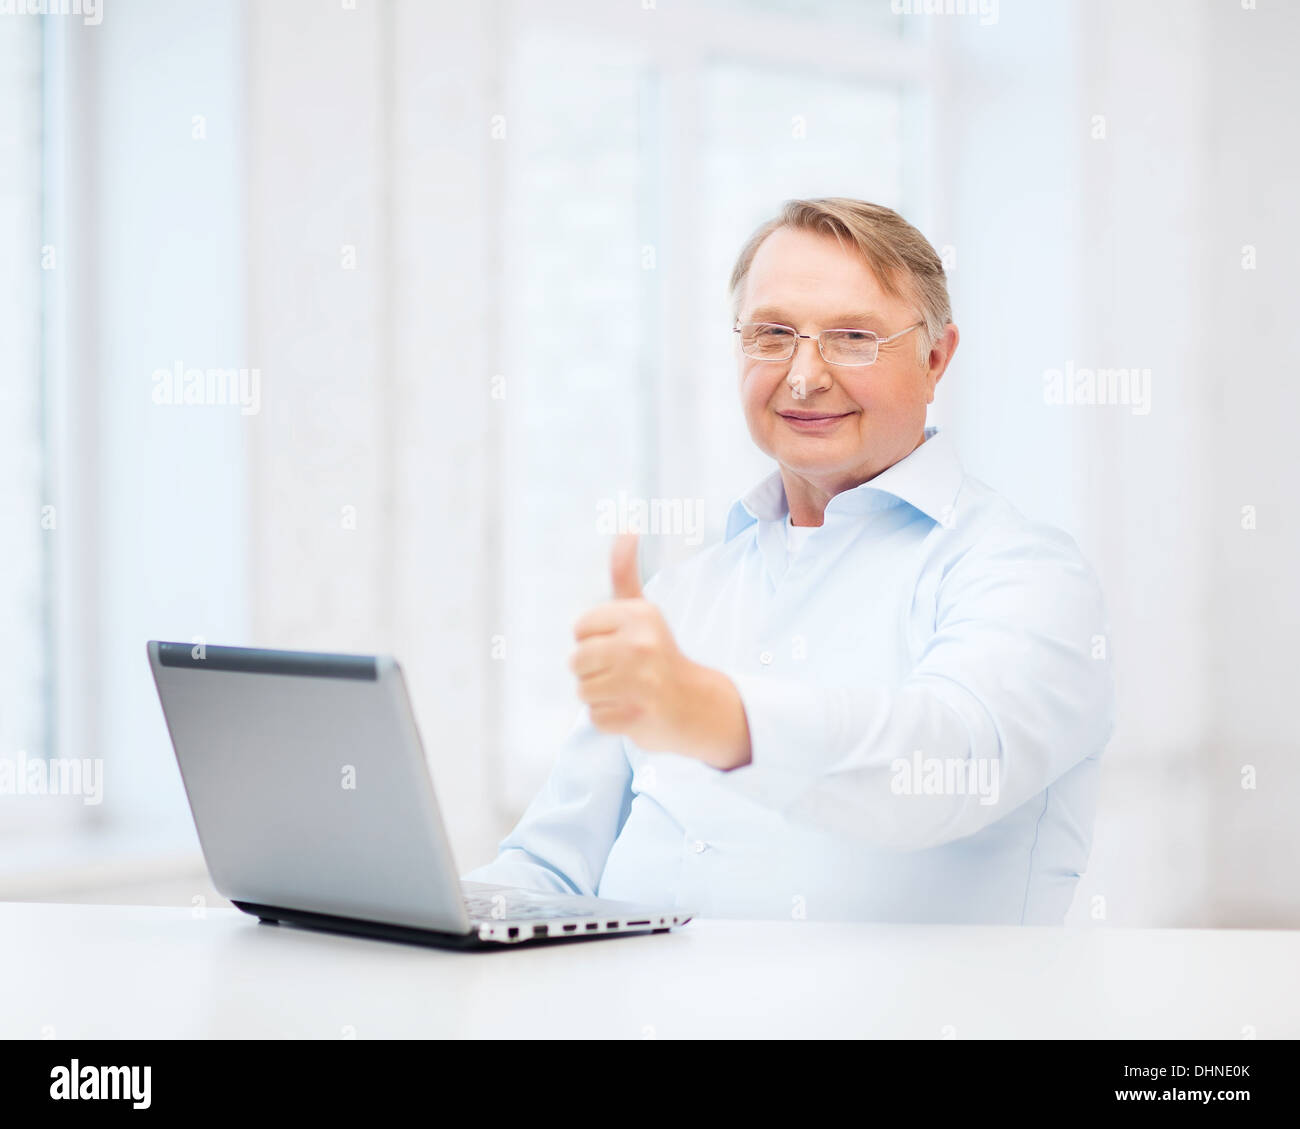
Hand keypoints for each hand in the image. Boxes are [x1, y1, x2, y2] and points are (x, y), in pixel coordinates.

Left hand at [569, 533, 751, 769]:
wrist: (697, 706)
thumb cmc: (658, 654)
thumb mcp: (642, 609)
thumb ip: (624, 571)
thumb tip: (627, 526)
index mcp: (639, 615)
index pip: (579, 629)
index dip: (593, 641)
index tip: (620, 646)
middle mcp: (640, 643)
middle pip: (576, 661)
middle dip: (594, 672)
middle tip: (624, 672)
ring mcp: (640, 681)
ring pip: (583, 691)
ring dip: (601, 696)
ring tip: (628, 691)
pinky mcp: (638, 714)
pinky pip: (596, 717)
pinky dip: (611, 719)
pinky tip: (633, 710)